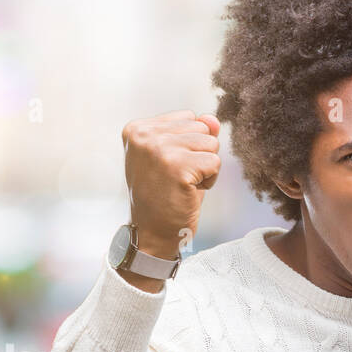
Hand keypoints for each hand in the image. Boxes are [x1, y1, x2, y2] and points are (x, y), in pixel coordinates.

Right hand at [121, 110, 220, 258]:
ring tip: (182, 184)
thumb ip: (192, 132)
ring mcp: (160, 150)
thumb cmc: (162, 196)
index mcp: (137, 129)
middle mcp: (145, 135)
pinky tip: (188, 192)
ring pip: (211, 143)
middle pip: (201, 127)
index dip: (187, 145)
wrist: (152, 233)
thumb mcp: (174, 156)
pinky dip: (209, 181)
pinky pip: (215, 162)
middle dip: (198, 154)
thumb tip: (213, 120)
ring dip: (204, 167)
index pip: (187, 118)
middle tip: (175, 178)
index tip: (167, 167)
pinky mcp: (178, 167)